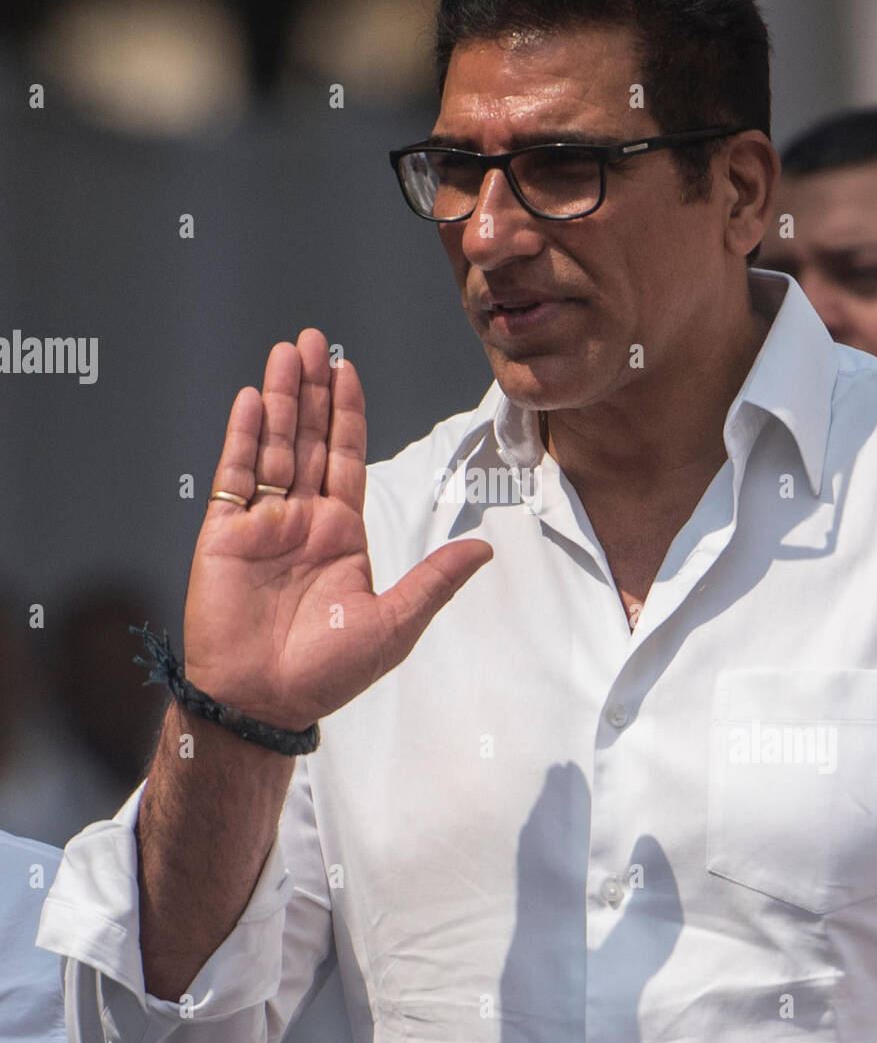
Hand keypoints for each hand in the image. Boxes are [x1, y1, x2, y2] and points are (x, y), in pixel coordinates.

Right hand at [183, 329, 491, 727]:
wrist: (263, 703)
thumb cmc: (328, 672)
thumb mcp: (395, 623)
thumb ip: (435, 580)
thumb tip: (485, 550)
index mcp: (341, 533)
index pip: (346, 457)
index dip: (346, 412)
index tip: (348, 369)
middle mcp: (302, 520)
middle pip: (307, 438)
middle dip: (311, 388)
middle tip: (314, 339)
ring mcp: (262, 524)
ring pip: (273, 446)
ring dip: (277, 398)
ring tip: (285, 351)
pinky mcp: (225, 534)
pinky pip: (236, 476)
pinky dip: (241, 437)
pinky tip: (248, 399)